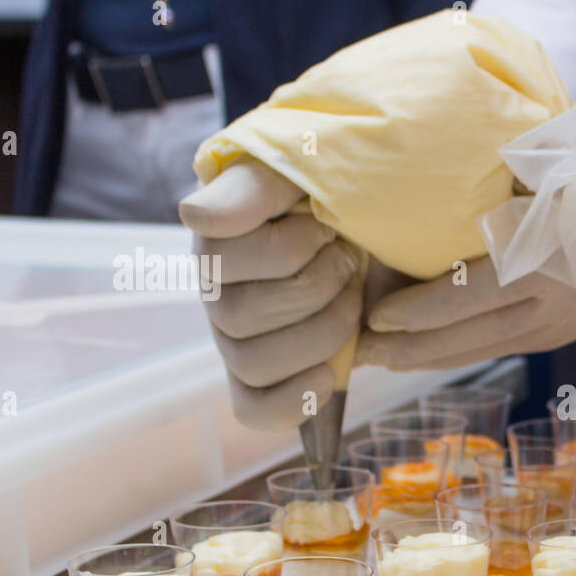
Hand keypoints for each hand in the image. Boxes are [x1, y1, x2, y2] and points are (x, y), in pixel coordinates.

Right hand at [179, 159, 365, 429]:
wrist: (380, 225)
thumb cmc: (335, 193)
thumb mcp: (299, 166)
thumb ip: (252, 187)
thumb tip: (196, 217)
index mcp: (216, 239)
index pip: (224, 259)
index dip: (288, 248)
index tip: (324, 222)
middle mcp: (216, 292)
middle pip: (241, 317)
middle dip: (315, 289)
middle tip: (348, 261)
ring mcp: (237, 339)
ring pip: (254, 364)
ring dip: (320, 335)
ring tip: (352, 302)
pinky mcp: (264, 378)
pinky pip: (255, 409)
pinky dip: (292, 401)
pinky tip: (327, 377)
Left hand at [358, 96, 575, 369]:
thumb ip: (541, 169)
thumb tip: (482, 177)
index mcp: (567, 261)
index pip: (470, 295)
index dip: (415, 312)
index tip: (372, 318)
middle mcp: (573, 301)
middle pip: (476, 335)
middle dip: (415, 349)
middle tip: (363, 354)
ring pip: (503, 341)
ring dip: (447, 351)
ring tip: (401, 355)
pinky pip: (533, 332)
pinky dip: (489, 336)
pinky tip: (472, 330)